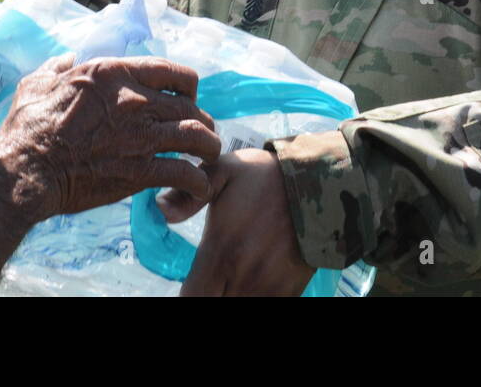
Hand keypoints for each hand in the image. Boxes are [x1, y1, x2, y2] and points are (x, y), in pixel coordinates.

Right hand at [0, 54, 219, 220]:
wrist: (24, 171)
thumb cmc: (27, 127)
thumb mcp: (38, 82)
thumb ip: (59, 66)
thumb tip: (69, 58)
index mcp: (114, 73)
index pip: (172, 71)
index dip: (188, 87)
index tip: (186, 99)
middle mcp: (135, 99)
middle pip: (191, 105)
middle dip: (202, 119)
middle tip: (200, 133)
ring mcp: (140, 135)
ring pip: (197, 135)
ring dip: (209, 146)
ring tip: (208, 157)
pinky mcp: (140, 170)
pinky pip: (184, 172)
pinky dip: (197, 180)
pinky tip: (197, 186)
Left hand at [159, 148, 314, 295]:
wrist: (320, 185)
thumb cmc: (266, 177)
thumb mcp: (224, 171)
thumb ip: (190, 193)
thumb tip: (160, 209)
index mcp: (222, 253)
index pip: (191, 298)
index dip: (188, 296)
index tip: (190, 285)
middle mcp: (243, 278)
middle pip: (213, 307)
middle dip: (207, 296)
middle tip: (208, 283)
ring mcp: (268, 289)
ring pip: (238, 308)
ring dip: (228, 298)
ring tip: (226, 282)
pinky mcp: (290, 292)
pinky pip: (266, 307)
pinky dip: (252, 299)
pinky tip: (247, 285)